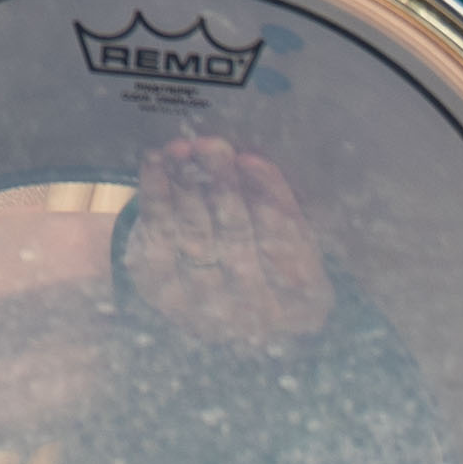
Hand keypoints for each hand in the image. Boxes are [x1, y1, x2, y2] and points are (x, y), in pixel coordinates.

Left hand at [117, 135, 336, 349]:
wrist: (216, 298)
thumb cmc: (266, 252)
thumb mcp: (291, 233)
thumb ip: (280, 202)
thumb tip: (250, 160)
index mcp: (306, 303)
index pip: (290, 244)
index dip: (269, 197)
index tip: (250, 159)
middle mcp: (258, 317)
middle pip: (239, 241)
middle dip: (223, 188)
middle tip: (212, 146)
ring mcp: (208, 312)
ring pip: (197, 240)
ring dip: (187, 188)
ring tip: (182, 150)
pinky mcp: (165, 297)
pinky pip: (159, 240)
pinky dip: (156, 197)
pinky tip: (157, 164)